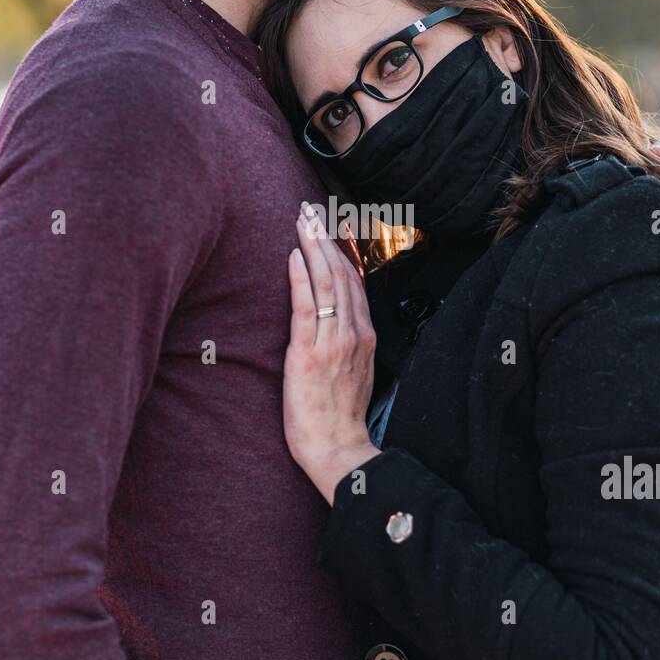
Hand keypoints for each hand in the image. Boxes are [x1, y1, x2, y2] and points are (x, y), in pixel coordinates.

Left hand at [284, 203, 379, 503]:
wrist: (338, 449)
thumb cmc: (339, 418)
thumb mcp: (353, 374)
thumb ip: (347, 345)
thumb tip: (333, 325)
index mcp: (365, 337)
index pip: (354, 283)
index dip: (341, 251)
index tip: (329, 227)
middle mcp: (354, 333)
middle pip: (341, 274)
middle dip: (325, 239)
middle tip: (310, 210)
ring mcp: (333, 342)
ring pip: (326, 283)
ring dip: (313, 247)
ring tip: (301, 221)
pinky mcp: (310, 354)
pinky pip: (306, 307)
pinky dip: (301, 277)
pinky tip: (294, 254)